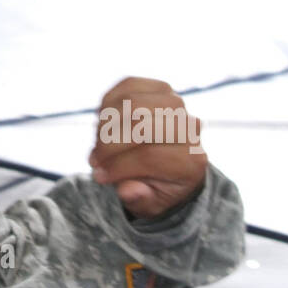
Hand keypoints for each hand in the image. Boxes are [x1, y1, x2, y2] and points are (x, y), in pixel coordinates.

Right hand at [89, 76, 207, 219]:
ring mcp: (177, 104)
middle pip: (142, 126)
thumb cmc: (156, 184)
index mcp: (192, 161)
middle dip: (110, 143)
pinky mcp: (161, 87)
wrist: (170, 161)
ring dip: (106, 123)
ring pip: (134, 103)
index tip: (98, 176)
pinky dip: (109, 102)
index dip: (119, 166)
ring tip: (98, 142)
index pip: (150, 156)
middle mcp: (190, 128)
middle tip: (94, 159)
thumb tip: (128, 191)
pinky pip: (129, 85)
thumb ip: (140, 198)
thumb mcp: (151, 202)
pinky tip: (103, 121)